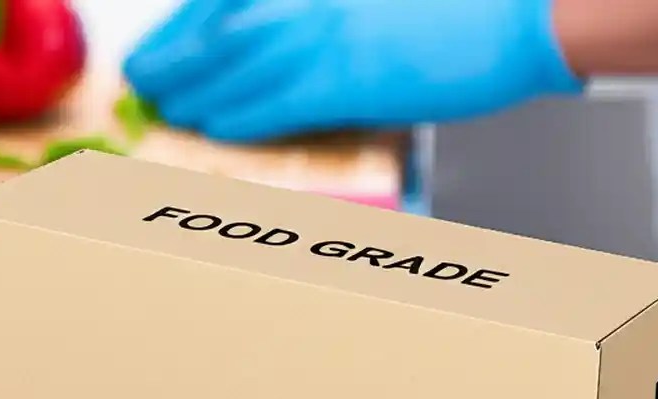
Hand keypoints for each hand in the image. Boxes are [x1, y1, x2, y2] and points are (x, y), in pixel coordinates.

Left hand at [123, 0, 584, 141]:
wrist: (513, 13)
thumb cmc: (450, 4)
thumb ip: (314, 10)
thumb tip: (270, 36)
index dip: (180, 28)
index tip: (159, 47)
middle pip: (208, 32)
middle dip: (167, 61)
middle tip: (144, 82)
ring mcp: (312, 35)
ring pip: (224, 72)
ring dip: (189, 94)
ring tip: (170, 110)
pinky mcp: (335, 81)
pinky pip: (264, 106)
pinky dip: (233, 119)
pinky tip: (216, 128)